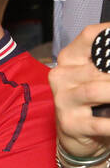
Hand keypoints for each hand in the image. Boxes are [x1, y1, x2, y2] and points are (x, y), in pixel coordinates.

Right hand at [49, 21, 109, 159]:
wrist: (79, 134)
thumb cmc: (94, 100)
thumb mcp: (98, 75)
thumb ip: (107, 61)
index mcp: (69, 58)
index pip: (90, 36)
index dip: (109, 33)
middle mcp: (61, 76)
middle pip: (98, 66)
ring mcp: (63, 100)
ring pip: (95, 91)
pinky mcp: (70, 124)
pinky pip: (98, 123)